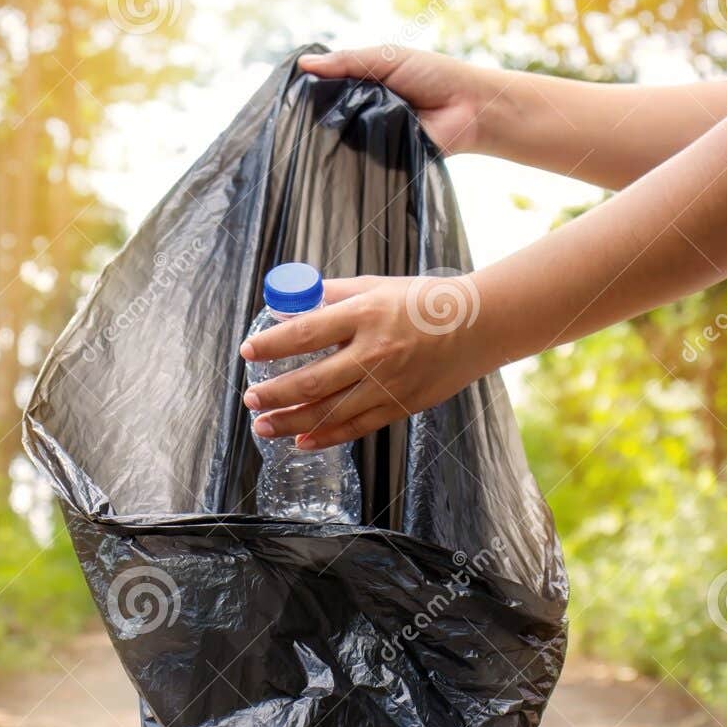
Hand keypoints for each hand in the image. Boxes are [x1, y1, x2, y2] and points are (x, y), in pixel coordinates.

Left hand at [239, 273, 502, 449]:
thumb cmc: (424, 302)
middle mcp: (374, 353)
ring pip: (329, 411)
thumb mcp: (376, 285)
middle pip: (311, 381)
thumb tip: (289, 305)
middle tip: (250, 398)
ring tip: (263, 424)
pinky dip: (326, 437)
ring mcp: (388, 384)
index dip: (271, 346)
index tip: (248, 352)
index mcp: (365, 316)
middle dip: (274, 393)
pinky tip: (301, 441)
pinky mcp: (400, 406)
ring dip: (290, 421)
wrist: (478, 326)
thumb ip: (332, 295)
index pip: (305, 334)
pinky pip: (356, 427)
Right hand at [298, 48, 491, 156]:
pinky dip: (355, 153)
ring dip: (336, 133)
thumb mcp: (388, 58)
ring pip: (342, 138)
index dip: (310, 90)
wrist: (470, 108)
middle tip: (298, 116)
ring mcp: (372, 136)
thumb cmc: (434, 75)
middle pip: (330, 115)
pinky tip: (345, 150)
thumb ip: (348, 61)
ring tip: (323, 132)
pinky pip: (361, 158)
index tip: (288, 94)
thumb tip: (303, 64)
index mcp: (364, 84)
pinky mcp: (383, 158)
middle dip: (319, 114)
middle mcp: (364, 111)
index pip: (327, 88)